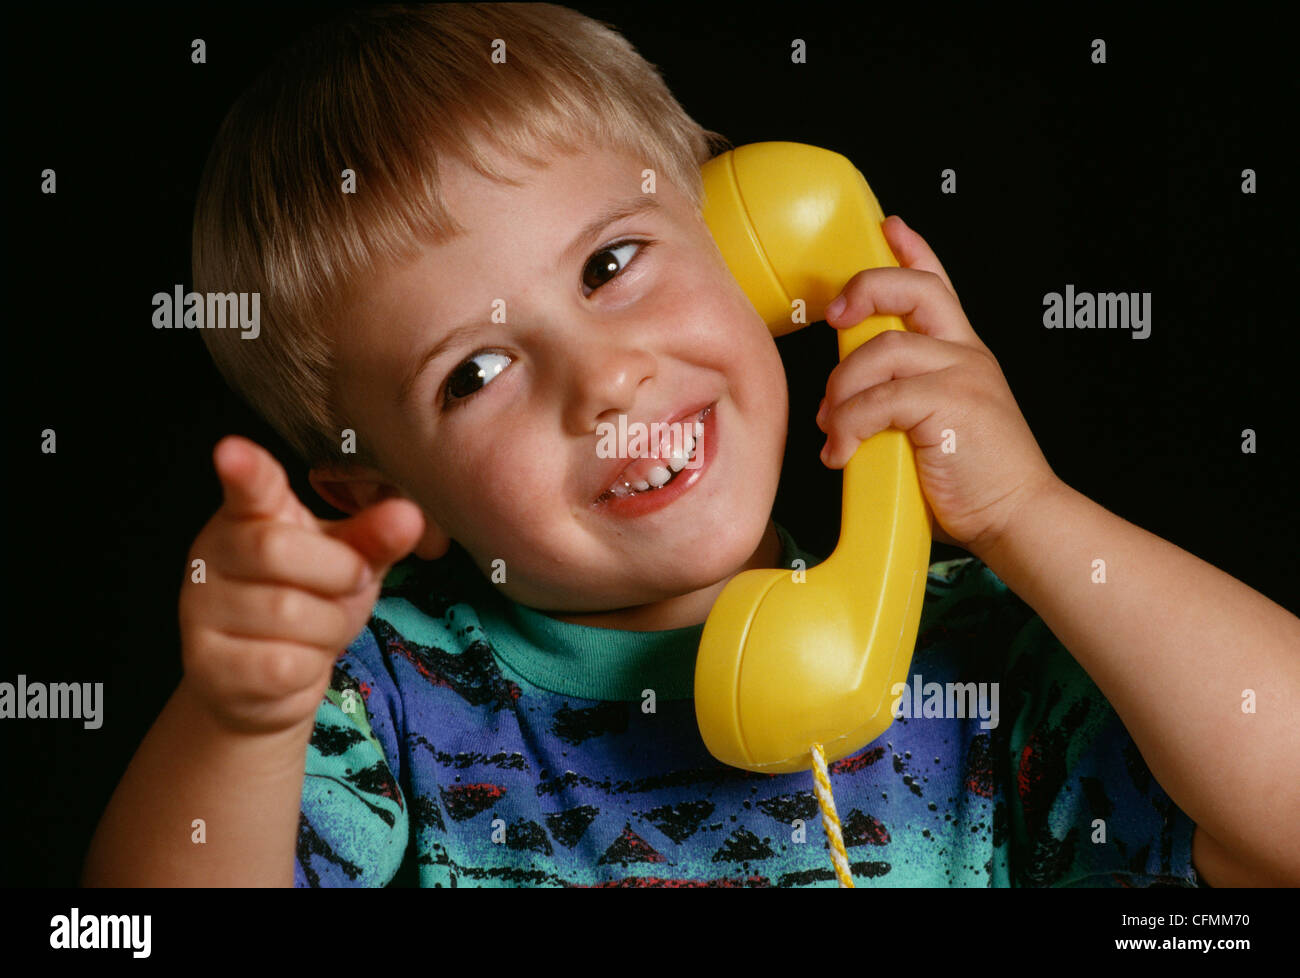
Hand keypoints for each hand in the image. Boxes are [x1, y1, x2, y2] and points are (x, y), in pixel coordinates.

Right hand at [178, 436, 423, 734]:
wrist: (267, 682)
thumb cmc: (310, 601)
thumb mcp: (347, 562)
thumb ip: (374, 537)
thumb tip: (408, 515)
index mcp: (250, 517)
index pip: (248, 487)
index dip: (243, 470)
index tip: (232, 449)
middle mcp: (213, 556)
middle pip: (277, 550)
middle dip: (337, 572)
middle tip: (351, 582)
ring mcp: (202, 611)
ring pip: (286, 613)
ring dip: (329, 625)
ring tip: (321, 626)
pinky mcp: (209, 666)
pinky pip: (281, 664)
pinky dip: (310, 665)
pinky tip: (301, 658)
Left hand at [816, 215, 1060, 557]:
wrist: (1018, 517)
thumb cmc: (974, 480)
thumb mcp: (937, 424)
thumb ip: (901, 399)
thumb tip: (840, 406)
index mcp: (964, 354)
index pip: (940, 285)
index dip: (913, 249)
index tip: (888, 226)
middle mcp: (966, 354)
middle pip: (912, 290)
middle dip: (864, 290)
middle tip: (833, 318)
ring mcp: (962, 375)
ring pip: (881, 351)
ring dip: (842, 389)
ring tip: (833, 427)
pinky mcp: (951, 404)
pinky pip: (878, 400)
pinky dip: (848, 426)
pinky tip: (841, 452)